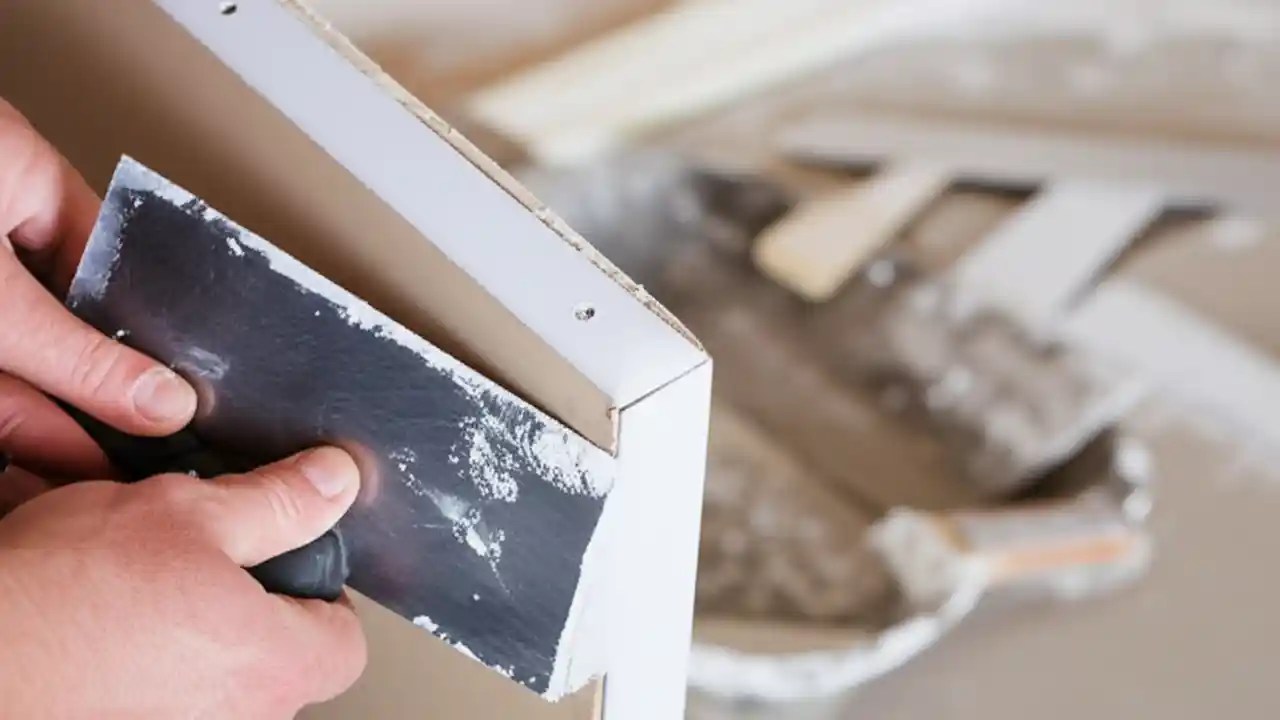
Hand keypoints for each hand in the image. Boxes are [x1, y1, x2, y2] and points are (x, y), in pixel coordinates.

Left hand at [0, 98, 195, 486]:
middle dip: (107, 393)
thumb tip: (159, 400)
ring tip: (115, 472)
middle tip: (155, 444)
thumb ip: (74, 354)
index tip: (179, 390)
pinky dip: (17, 422)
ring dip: (63, 424)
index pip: (112, 265)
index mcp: (17, 176)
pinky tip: (58, 462)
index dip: (146, 332)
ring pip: (23, 364)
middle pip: (70, 325)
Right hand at [0, 447, 367, 718]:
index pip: (345, 641)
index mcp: (273, 666)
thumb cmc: (61, 598)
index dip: (323, 592)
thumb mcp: (186, 515)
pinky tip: (108, 624)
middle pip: (281, 660)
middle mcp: (238, 719)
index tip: (291, 559)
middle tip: (202, 564)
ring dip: (190, 630)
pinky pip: (159, 692)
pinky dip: (144, 657)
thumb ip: (275, 503)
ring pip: (215, 676)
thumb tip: (332, 483)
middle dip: (249, 605)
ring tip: (141, 590)